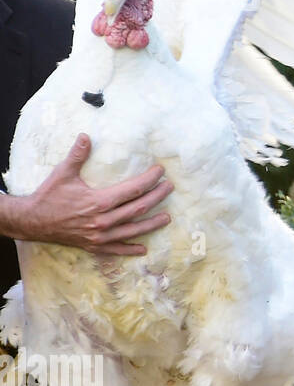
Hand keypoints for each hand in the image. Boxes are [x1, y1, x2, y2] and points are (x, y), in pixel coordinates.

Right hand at [0, 134, 171, 253]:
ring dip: (151, 224)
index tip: (160, 172)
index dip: (149, 180)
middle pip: (138, 209)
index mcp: (98, 202)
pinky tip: (143, 248)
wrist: (31, 221)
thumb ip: (77, 155)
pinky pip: (116, 249)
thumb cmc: (48, 196)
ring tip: (167, 218)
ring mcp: (99, 236)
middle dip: (157, 197)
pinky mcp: (93, 245)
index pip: (132, 190)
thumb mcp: (62, 174)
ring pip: (132, 230)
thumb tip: (86, 136)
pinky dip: (130, 249)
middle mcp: (102, 221)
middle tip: (170, 188)